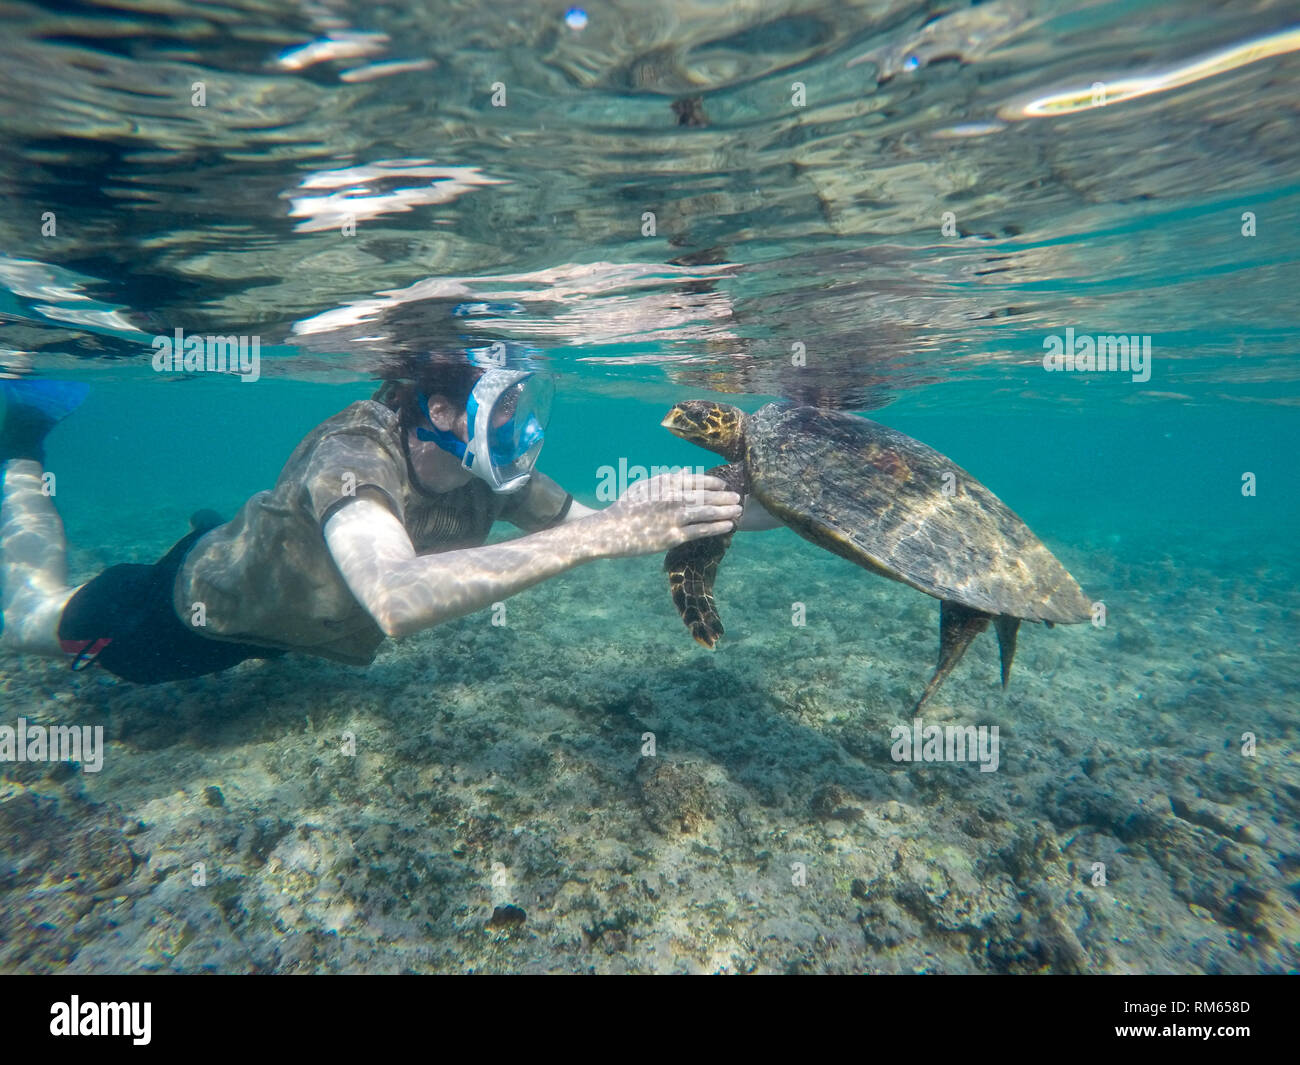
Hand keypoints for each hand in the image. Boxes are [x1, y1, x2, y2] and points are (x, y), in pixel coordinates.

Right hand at [578, 471, 741, 559]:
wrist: (610, 529)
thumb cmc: (625, 507)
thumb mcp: (643, 486)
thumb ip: (666, 479)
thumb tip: (684, 471)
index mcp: (666, 483)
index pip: (697, 480)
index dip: (715, 483)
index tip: (725, 486)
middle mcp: (672, 497)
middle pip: (707, 495)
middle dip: (726, 497)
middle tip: (739, 498)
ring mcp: (674, 517)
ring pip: (708, 512)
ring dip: (726, 511)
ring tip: (738, 511)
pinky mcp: (673, 536)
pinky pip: (701, 531)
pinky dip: (717, 528)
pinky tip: (728, 526)